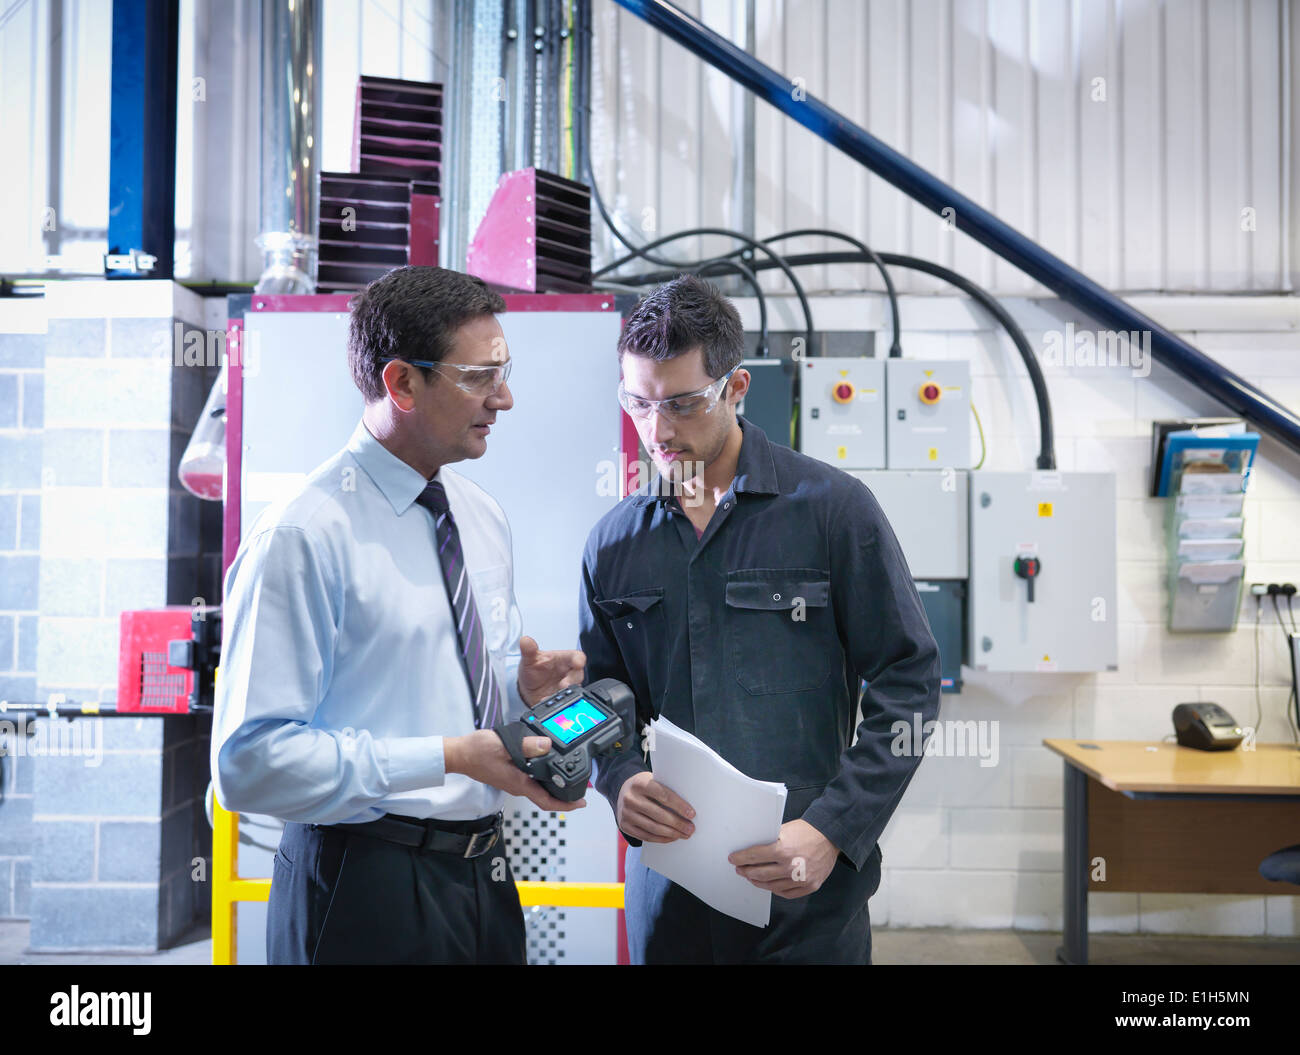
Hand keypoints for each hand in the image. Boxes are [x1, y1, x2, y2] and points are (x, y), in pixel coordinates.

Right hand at [444, 729, 584, 812]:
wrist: (460, 755)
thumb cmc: (477, 752)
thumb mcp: (503, 745)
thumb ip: (526, 745)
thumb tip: (546, 745)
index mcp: (519, 783)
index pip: (547, 801)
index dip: (566, 805)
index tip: (581, 802)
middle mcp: (518, 786)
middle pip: (546, 797)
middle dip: (565, 795)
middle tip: (583, 786)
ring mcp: (514, 782)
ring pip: (540, 789)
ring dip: (555, 785)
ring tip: (570, 775)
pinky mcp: (511, 776)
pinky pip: (532, 781)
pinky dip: (544, 777)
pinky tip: (549, 765)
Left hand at [518, 635, 584, 705]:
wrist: (527, 688)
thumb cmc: (533, 669)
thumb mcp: (529, 659)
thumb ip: (529, 650)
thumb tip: (525, 640)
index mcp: (564, 659)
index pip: (577, 656)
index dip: (579, 660)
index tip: (578, 663)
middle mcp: (568, 673)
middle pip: (578, 675)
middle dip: (573, 680)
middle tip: (563, 684)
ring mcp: (567, 687)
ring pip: (574, 690)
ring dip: (566, 693)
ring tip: (554, 694)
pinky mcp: (562, 699)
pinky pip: (564, 702)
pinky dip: (556, 703)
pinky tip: (546, 701)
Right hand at [615, 771, 694, 842]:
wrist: (623, 791)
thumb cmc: (645, 786)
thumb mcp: (652, 780)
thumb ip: (666, 789)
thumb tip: (688, 807)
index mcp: (640, 783)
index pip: (663, 795)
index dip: (679, 806)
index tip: (692, 814)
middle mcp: (630, 798)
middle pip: (659, 814)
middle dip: (678, 823)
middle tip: (691, 828)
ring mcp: (626, 813)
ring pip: (653, 828)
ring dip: (672, 833)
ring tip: (684, 834)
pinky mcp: (625, 826)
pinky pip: (646, 836)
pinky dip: (661, 839)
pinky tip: (672, 837)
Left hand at [729, 819, 839, 898]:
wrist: (831, 836)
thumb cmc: (807, 831)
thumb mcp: (785, 830)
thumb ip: (770, 842)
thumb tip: (752, 851)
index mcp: (783, 849)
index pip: (754, 856)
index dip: (741, 858)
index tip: (734, 859)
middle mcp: (791, 866)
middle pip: (760, 873)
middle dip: (746, 871)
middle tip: (740, 870)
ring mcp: (801, 878)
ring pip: (772, 886)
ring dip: (759, 882)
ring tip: (752, 878)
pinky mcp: (810, 885)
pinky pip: (787, 893)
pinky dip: (775, 889)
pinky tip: (769, 885)